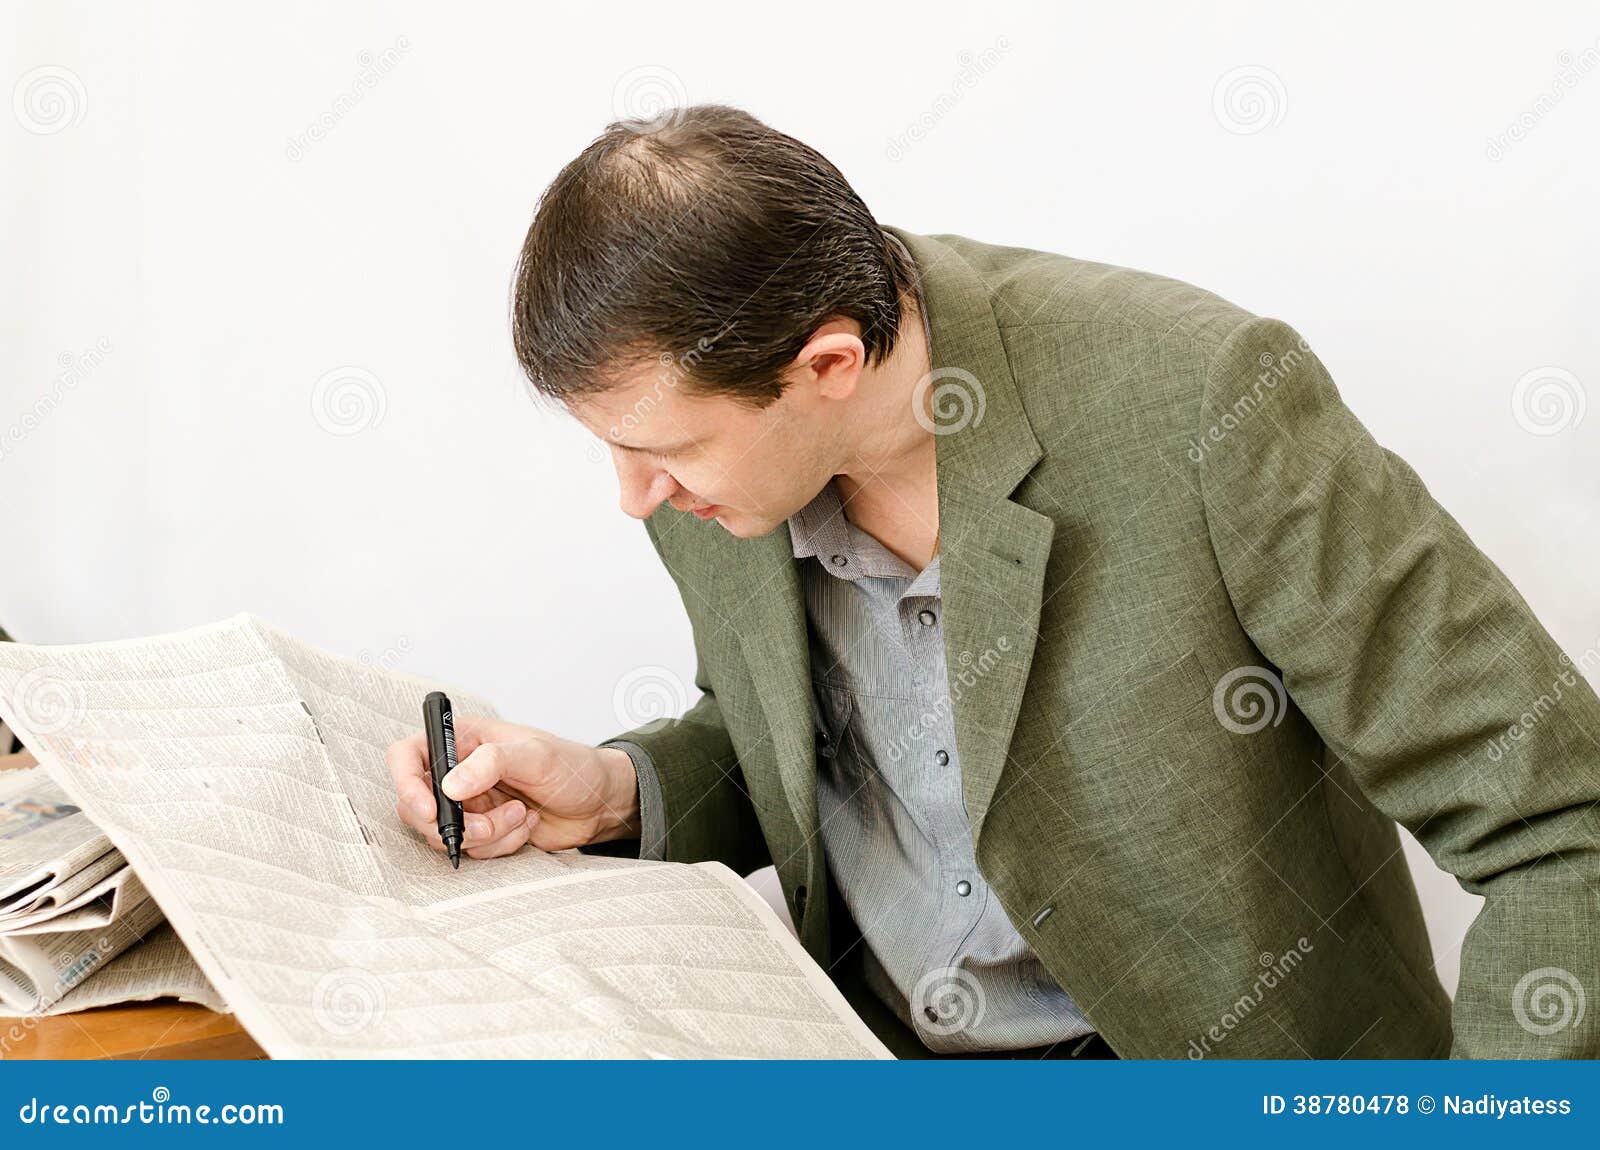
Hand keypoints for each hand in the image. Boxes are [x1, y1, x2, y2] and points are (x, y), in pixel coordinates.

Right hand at [385, 715, 639, 858]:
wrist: (598, 803)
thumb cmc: (572, 766)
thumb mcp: (536, 755)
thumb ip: (492, 762)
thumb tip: (450, 785)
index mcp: (463, 740)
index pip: (407, 755)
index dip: (405, 783)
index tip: (431, 808)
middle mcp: (458, 772)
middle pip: (417, 806)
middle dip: (453, 824)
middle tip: (487, 825)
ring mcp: (468, 804)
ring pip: (444, 834)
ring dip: (486, 834)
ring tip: (520, 814)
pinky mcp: (482, 830)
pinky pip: (471, 849)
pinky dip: (499, 844)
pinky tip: (525, 824)